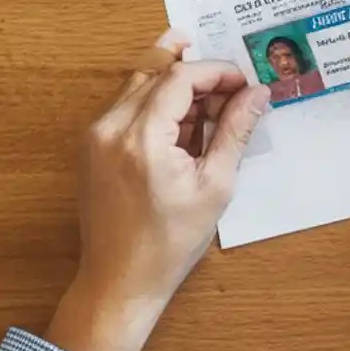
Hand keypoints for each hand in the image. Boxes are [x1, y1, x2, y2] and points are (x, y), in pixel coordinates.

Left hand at [45, 30, 270, 350]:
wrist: (120, 279)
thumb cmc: (169, 242)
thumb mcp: (215, 186)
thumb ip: (235, 131)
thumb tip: (257, 93)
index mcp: (142, 139)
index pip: (180, 77)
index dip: (216, 71)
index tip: (244, 82)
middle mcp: (110, 128)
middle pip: (157, 72)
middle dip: (199, 75)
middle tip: (232, 89)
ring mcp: (95, 135)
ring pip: (140, 83)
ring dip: (177, 85)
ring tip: (211, 107)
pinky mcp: (92, 144)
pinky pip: (128, 104)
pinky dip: (158, 103)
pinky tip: (184, 125)